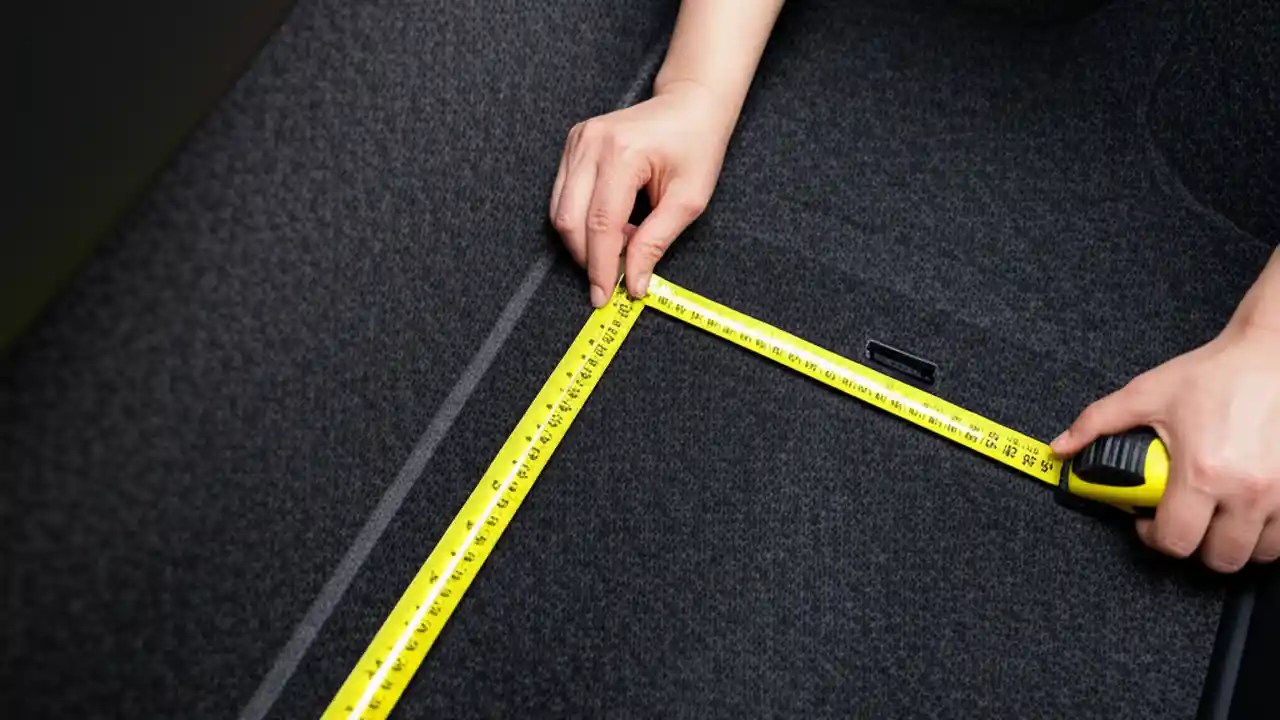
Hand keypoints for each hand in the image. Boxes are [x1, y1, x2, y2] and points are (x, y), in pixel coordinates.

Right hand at [549, 80, 733, 305]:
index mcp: (622, 154)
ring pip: (560, 211)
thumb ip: (656, 242)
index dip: (600, 266)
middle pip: (570, 220)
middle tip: (617, 274)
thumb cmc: (696, 147)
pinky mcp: (572, 144)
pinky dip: (583, 221)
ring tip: (624, 241)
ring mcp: (577, 141)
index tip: (604, 297)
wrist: (690, 104)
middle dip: (588, 257)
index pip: (601, 224)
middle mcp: (591, 144)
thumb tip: (633, 283)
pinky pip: (563, 196)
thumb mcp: (689, 200)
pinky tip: (614, 222)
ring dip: (585, 241)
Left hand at [1051, 322, 1279, 571]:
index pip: (1176, 540)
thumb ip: (1096, 423)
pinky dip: (1265, 533)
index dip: (1154, 538)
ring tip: (1216, 516)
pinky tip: (1246, 510)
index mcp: (1203, 472)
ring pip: (1256, 553)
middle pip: (1220, 557)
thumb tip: (1059, 448)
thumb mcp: (1146, 394)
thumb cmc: (1214, 374)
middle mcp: (1246, 491)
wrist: (1273, 354)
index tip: (1148, 522)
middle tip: (1183, 520)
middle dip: (1195, 545)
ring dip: (1233, 543)